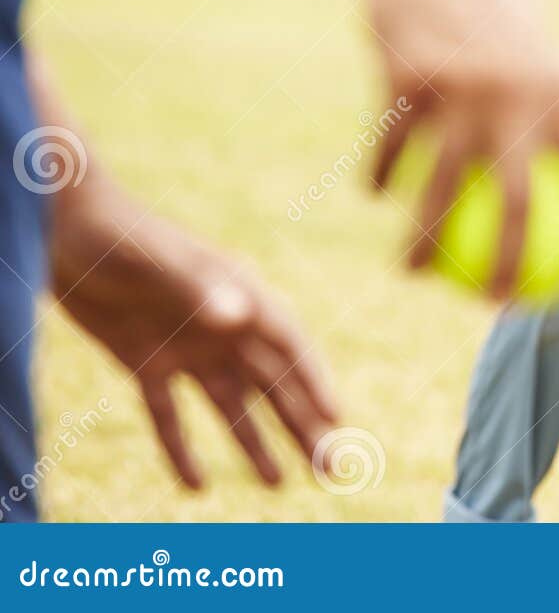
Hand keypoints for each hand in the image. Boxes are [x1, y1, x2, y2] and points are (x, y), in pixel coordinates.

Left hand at [52, 205, 338, 489]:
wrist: (65, 228)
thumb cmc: (122, 235)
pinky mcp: (146, 361)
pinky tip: (194, 486)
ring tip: (281, 484)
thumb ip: (201, 289)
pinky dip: (180, 449)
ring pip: (231, 405)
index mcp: (241, 296)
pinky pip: (169, 415)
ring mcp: (186, 346)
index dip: (315, 384)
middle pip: (273, 384)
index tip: (336, 421)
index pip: (290, 347)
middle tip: (332, 469)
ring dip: (255, 443)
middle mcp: (223, 326)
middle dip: (304, 426)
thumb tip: (239, 318)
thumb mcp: (160, 262)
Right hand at [367, 0, 558, 297]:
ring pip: (437, 190)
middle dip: (509, 268)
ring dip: (423, 244)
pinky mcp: (404, 76)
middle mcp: (517, 94)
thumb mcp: (535, 48)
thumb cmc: (493, 0)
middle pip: (516, 205)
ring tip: (413, 274)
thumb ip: (550, 107)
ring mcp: (459, 86)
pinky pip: (390, 148)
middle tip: (496, 306)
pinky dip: (379, 177)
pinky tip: (373, 196)